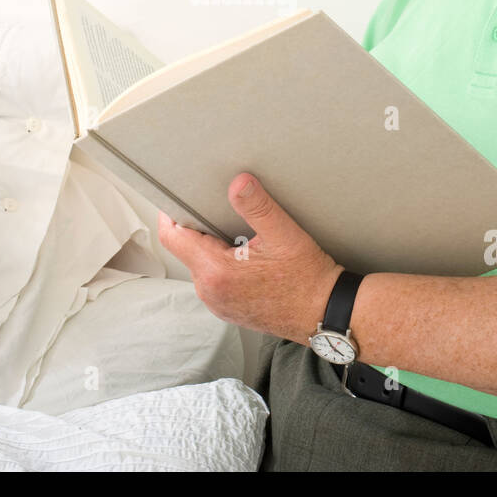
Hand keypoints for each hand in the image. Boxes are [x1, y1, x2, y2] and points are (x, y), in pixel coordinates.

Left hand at [157, 173, 342, 344]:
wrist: (325, 314)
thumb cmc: (308, 280)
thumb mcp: (285, 235)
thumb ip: (257, 207)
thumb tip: (238, 183)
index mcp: (216, 272)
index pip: (172, 237)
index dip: (171, 213)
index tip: (180, 197)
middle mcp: (210, 292)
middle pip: (185, 250)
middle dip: (198, 228)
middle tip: (220, 209)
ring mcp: (218, 304)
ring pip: (199, 265)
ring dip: (211, 247)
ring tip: (238, 235)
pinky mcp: (228, 309)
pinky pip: (213, 280)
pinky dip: (221, 264)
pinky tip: (246, 257)